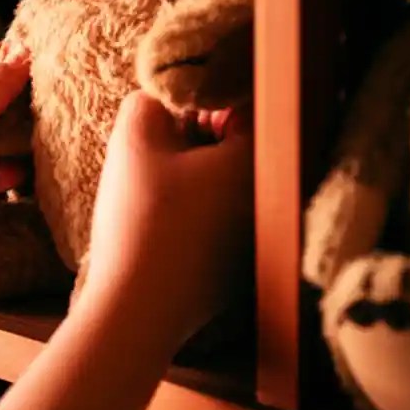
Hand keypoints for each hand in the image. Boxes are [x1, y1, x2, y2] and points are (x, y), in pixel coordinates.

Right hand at [79, 91, 252, 343]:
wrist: (137, 310)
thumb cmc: (140, 221)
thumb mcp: (134, 142)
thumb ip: (150, 102)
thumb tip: (162, 102)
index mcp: (260, 159)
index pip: (245, 101)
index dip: (203, 99)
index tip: (172, 114)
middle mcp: (274, 197)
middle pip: (241, 143)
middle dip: (199, 137)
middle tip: (160, 150)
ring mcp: (260, 235)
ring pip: (228, 182)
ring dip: (197, 176)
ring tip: (158, 190)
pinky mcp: (241, 265)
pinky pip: (221, 219)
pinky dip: (197, 212)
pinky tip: (163, 224)